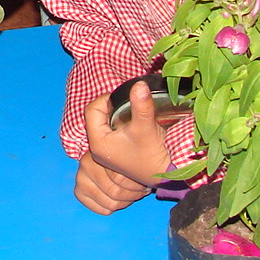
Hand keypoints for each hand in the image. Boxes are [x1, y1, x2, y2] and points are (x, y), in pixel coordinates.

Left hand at [74, 83, 169, 213]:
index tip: (124, 98)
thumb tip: (139, 84)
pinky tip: (133, 123)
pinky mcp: (116, 151)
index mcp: (98, 142)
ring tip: (132, 114)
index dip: (106, 99)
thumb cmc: (153, 155)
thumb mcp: (146, 128)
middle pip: (97, 115)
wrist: (167, 175)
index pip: (92, 110)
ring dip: (117, 114)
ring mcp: (107, 150)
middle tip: (128, 105)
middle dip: (112, 107)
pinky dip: (120, 123)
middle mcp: (98, 147)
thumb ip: (141, 105)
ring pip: (105, 122)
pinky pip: (112, 130)